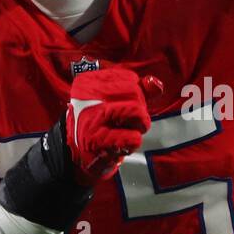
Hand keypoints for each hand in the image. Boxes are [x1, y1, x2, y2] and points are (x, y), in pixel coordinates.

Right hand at [64, 68, 162, 182]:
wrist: (78, 154)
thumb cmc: (101, 124)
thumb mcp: (116, 101)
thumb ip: (139, 89)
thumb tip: (155, 84)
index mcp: (89, 81)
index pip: (129, 78)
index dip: (135, 96)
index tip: (121, 108)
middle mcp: (86, 96)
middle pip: (135, 93)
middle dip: (139, 111)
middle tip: (125, 123)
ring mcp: (91, 118)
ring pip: (137, 112)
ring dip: (139, 126)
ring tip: (125, 133)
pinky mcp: (96, 140)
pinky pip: (133, 137)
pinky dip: (133, 143)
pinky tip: (120, 145)